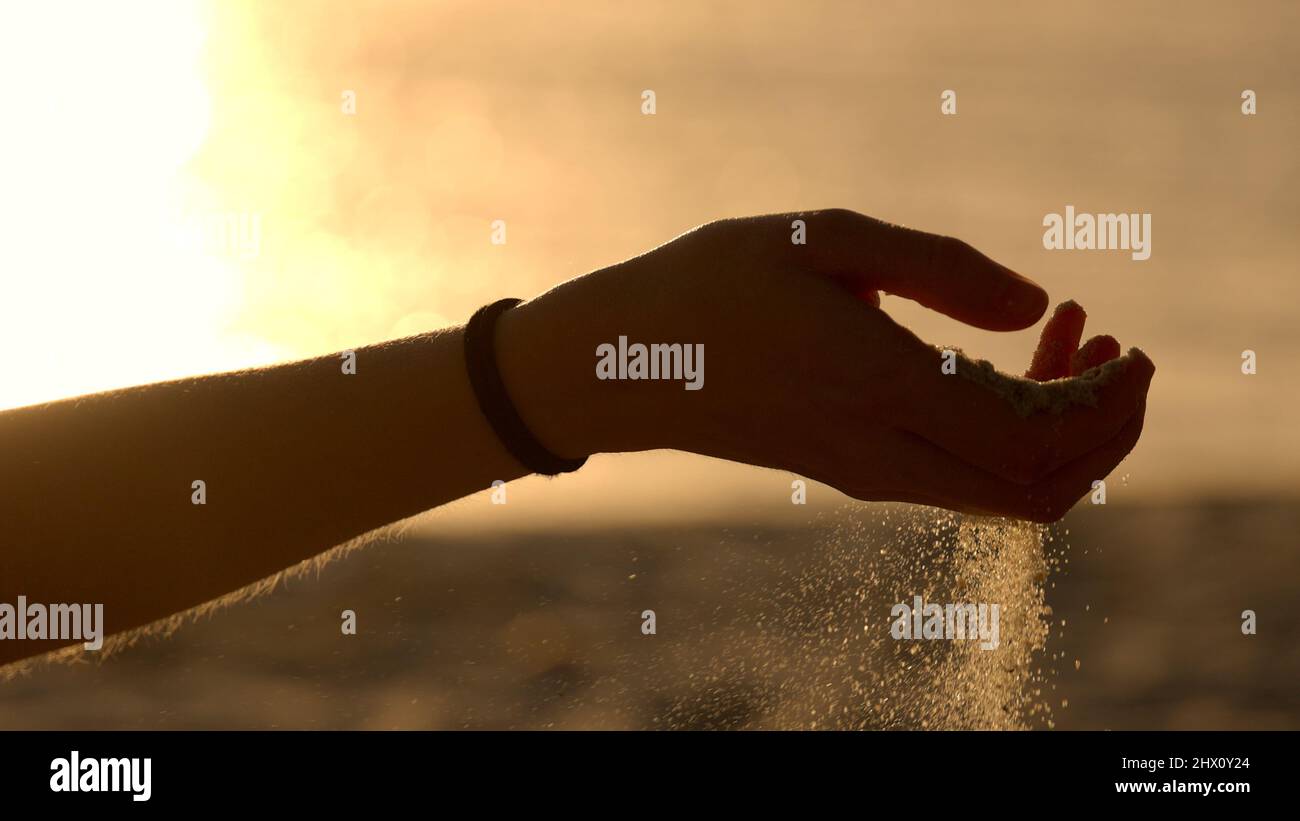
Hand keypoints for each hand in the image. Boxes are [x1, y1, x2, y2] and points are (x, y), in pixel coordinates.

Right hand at [497, 209, 1153, 522]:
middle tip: (1111, 345)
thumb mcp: (822, 239)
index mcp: (879, 386)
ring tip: (1060, 338)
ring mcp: (868, 473)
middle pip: (1038, 488)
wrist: (626, 366)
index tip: (1123, 341)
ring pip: (1004, 495)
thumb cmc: (715, 285)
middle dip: (1102, 427)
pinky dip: (1007, 436)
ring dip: (1057, 431)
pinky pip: (962, 480)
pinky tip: (996, 364)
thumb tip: (1035, 305)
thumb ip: (937, 267)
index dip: (1105, 403)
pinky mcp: (854, 472)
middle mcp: (881, 450)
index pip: (1035, 438)